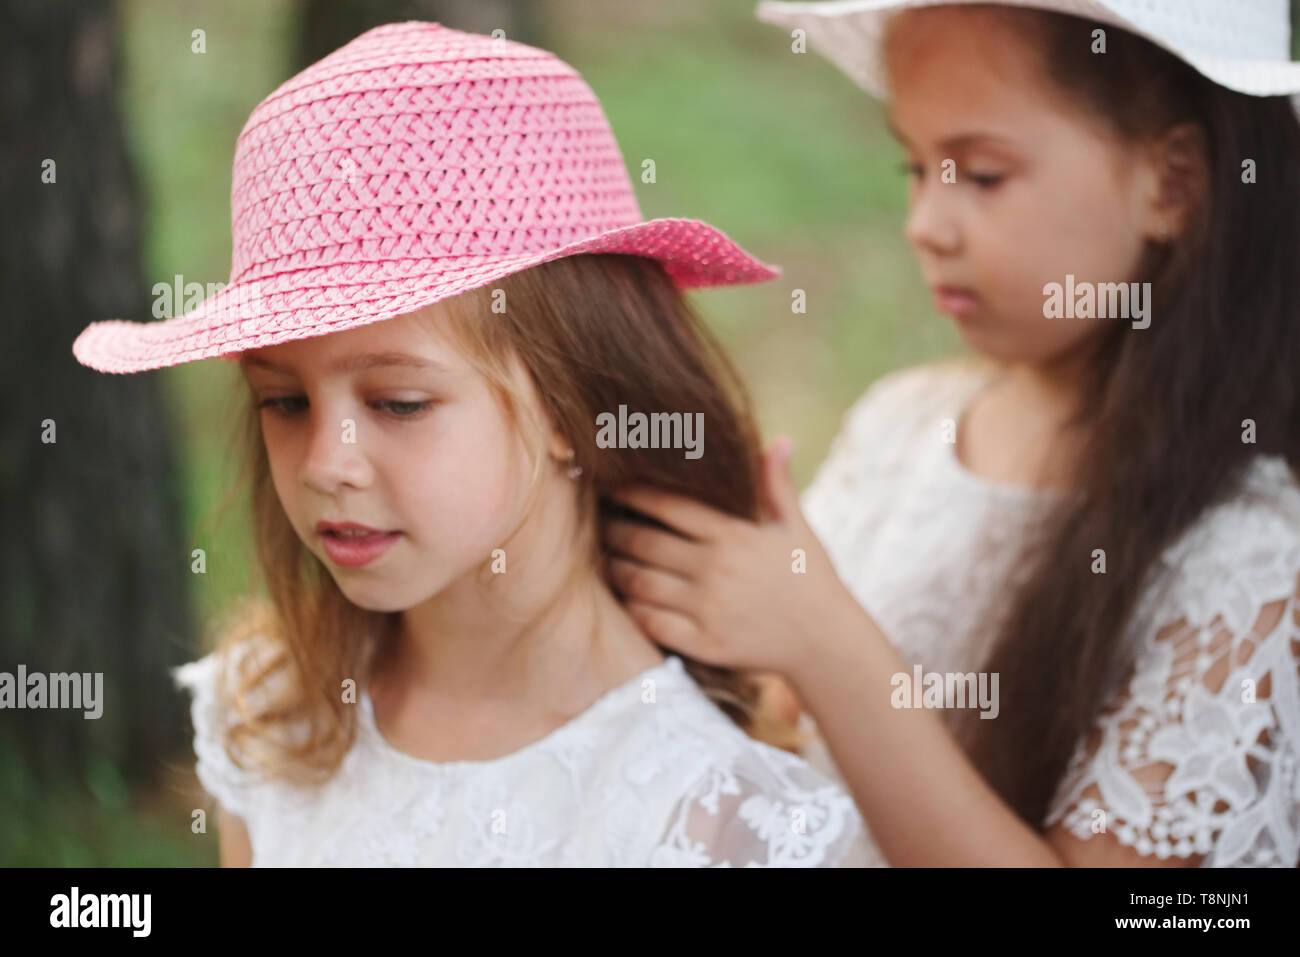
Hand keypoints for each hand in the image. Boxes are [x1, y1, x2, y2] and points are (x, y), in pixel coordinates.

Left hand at [601, 436, 857, 675]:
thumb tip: (779, 439)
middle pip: (644, 542)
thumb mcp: (798, 528)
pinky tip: (623, 598)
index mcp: (734, 535)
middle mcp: (717, 569)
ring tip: (602, 558)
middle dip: (613, 530)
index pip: (669, 506)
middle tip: (596, 522)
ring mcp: (709, 608)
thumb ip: (777, 486)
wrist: (828, 643)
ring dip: (615, 568)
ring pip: (639, 582)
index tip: (610, 485)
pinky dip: (631, 609)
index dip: (632, 493)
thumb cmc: (810, 579)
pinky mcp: (705, 643)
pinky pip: (651, 622)